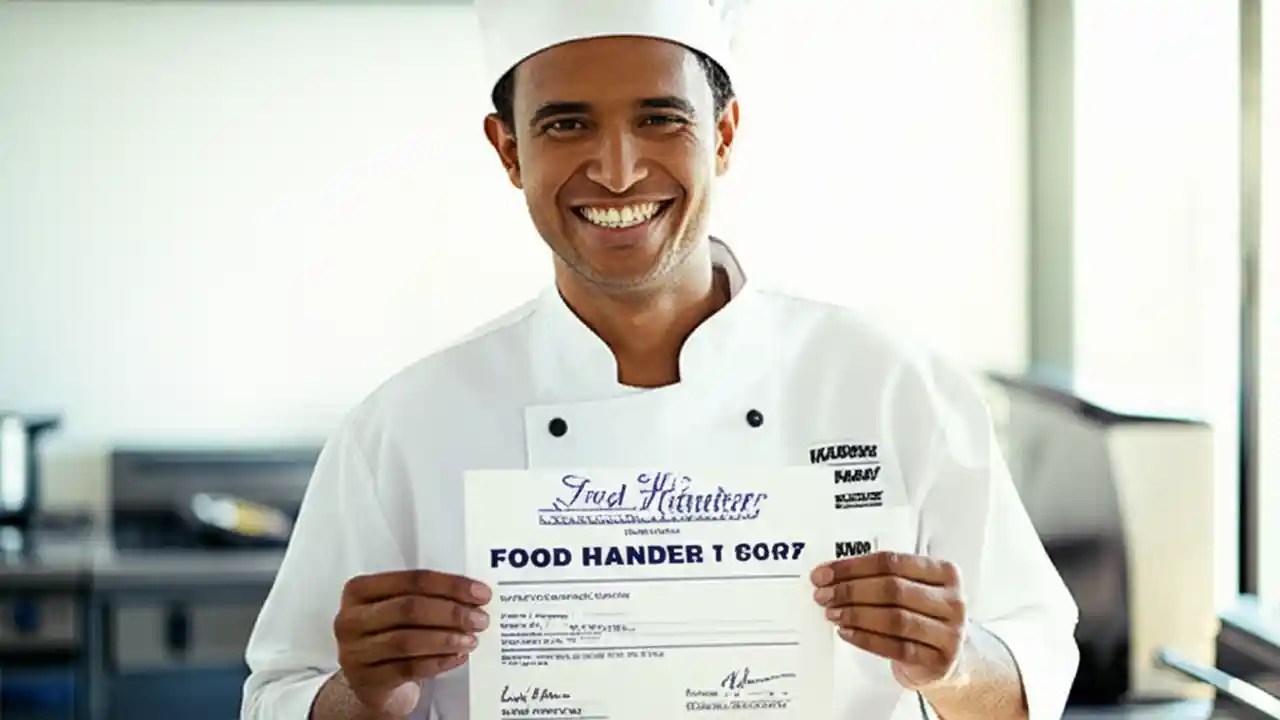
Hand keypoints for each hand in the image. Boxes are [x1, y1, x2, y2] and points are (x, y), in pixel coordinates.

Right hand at [333, 570, 491, 716]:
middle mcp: (350, 619)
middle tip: (480, 619)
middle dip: (451, 613)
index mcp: (359, 590)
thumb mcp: (399, 611)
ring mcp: (354, 651)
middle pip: (409, 609)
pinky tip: (457, 658)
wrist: (372, 681)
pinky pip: (408, 669)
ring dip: (446, 639)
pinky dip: (438, 662)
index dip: (450, 585)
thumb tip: (475, 597)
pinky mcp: (366, 680)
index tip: (481, 593)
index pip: (412, 580)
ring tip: (471, 640)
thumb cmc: (391, 635)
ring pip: (407, 640)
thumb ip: (428, 598)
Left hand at [811, 552, 966, 689]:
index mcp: (944, 573)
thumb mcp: (911, 589)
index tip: (826, 573)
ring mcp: (949, 633)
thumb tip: (830, 575)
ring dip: (856, 614)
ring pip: (894, 619)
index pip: (892, 562)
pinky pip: (896, 647)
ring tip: (832, 613)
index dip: (853, 566)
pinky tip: (847, 632)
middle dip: (851, 590)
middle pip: (893, 589)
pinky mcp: (938, 660)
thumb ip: (878, 578)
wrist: (950, 658)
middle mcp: (951, 601)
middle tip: (824, 594)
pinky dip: (866, 639)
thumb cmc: (923, 616)